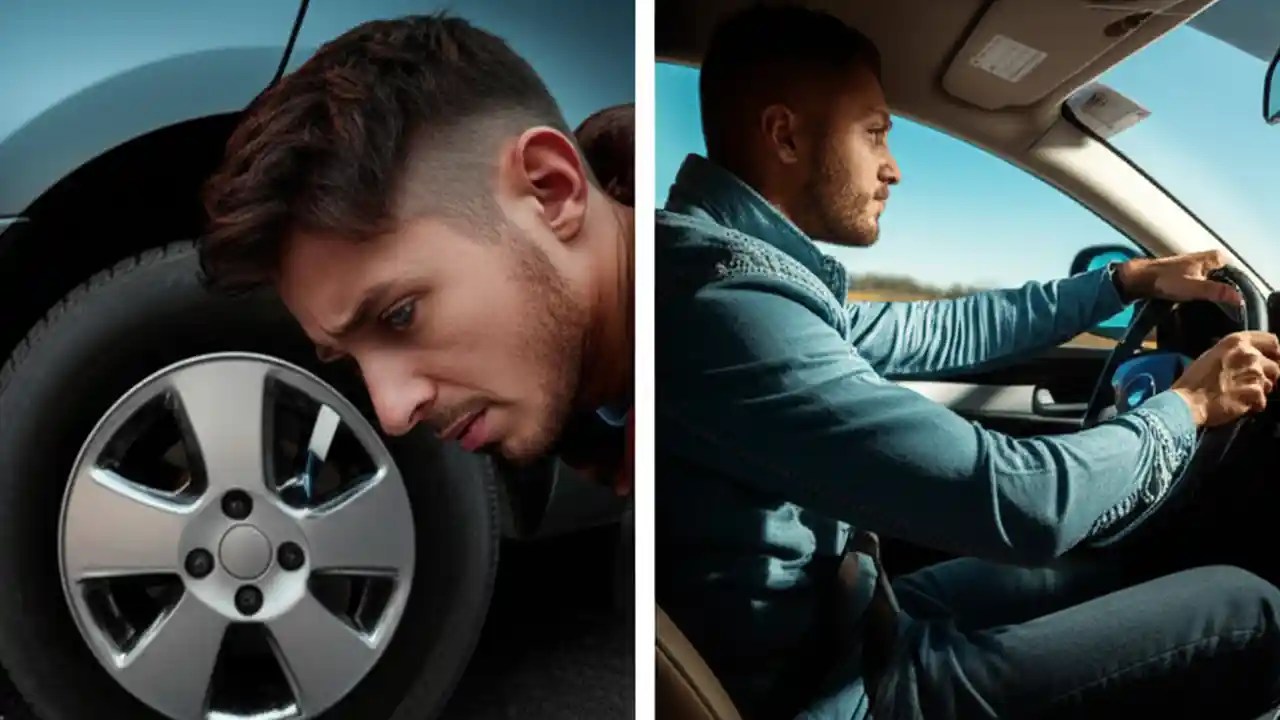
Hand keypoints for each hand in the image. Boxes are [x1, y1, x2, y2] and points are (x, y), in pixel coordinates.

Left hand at [1115, 251, 1244, 305]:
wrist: (1142, 278)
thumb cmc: (1166, 280)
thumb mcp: (1194, 287)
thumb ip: (1216, 291)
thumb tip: (1239, 298)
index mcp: (1216, 258)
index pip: (1238, 274)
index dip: (1238, 290)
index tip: (1236, 305)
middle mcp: (1211, 259)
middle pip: (1228, 279)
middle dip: (1227, 293)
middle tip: (1227, 311)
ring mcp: (1200, 265)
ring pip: (1216, 282)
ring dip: (1216, 294)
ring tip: (1216, 310)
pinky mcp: (1191, 273)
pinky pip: (1205, 284)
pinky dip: (1206, 293)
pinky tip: (1204, 304)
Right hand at [1172, 331, 1279, 426]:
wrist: (1188, 402)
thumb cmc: (1194, 380)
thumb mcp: (1212, 356)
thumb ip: (1234, 353)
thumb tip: (1249, 357)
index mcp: (1236, 342)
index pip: (1272, 341)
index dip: (1274, 353)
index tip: (1272, 360)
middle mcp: (1248, 354)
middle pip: (1274, 365)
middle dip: (1266, 376)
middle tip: (1250, 383)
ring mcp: (1254, 374)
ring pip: (1270, 384)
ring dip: (1259, 391)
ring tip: (1242, 395)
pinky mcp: (1254, 392)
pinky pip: (1263, 400)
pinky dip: (1254, 405)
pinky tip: (1240, 405)